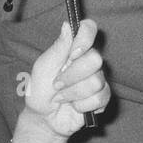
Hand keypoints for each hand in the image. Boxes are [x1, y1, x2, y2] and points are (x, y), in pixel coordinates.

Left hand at [23, 18, 109, 137]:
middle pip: (95, 59)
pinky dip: (81, 106)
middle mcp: (88, 61)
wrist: (43, 118)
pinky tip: (73, 106)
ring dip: (73, 93)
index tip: (72, 54)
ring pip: (96, 82)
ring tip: (61, 97)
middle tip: (57, 84)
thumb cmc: (40, 90)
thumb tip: (67, 24)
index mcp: (73, 49)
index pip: (89, 29)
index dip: (85, 38)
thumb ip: (58, 47)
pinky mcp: (102, 98)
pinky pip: (100, 98)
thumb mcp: (43, 67)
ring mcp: (97, 79)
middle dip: (72, 76)